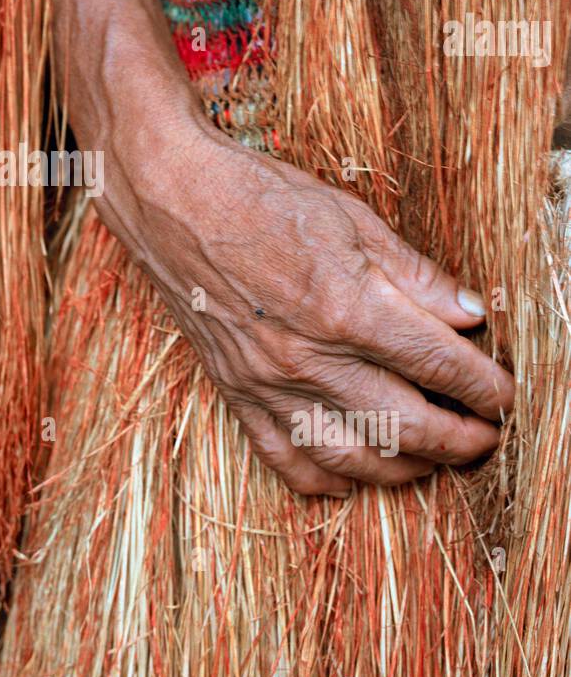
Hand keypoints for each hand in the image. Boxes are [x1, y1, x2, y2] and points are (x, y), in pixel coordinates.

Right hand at [99, 101, 514, 494]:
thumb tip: (468, 314)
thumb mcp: (350, 217)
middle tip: (483, 437)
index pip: (439, 365)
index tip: (504, 395)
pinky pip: (285, 458)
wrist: (172, 198)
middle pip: (406, 424)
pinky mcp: (236, 391)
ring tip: (431, 461)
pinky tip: (354, 477)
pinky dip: (325, 479)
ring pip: (352, 456)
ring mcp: (268, 382)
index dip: (484, 387)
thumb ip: (413, 273)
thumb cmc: (260, 197)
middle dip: (458, 440)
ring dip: (403, 470)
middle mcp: (310, 357)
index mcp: (348, 307)